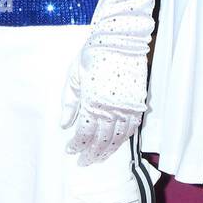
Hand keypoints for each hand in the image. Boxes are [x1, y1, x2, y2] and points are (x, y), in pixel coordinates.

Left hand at [60, 42, 146, 165]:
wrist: (121, 39)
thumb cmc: (94, 54)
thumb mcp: (74, 76)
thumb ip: (69, 103)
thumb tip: (64, 125)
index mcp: (93, 102)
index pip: (84, 134)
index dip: (76, 146)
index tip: (70, 150)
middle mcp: (111, 108)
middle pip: (101, 141)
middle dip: (90, 154)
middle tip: (83, 162)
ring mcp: (127, 107)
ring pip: (118, 139)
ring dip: (107, 152)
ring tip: (98, 158)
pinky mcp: (138, 103)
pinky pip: (132, 129)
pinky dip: (123, 140)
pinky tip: (116, 144)